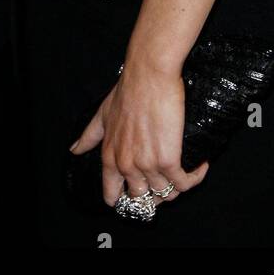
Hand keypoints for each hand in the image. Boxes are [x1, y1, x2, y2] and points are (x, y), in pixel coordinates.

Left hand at [69, 59, 207, 208]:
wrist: (149, 75)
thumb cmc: (127, 90)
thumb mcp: (103, 114)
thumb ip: (89, 135)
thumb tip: (74, 150)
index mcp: (109, 156)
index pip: (113, 195)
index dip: (125, 199)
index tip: (136, 194)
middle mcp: (126, 165)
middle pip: (142, 199)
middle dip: (154, 195)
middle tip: (165, 179)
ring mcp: (147, 165)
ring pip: (165, 194)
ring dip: (175, 186)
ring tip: (183, 170)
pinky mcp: (169, 160)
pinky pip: (184, 183)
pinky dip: (195, 177)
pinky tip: (199, 166)